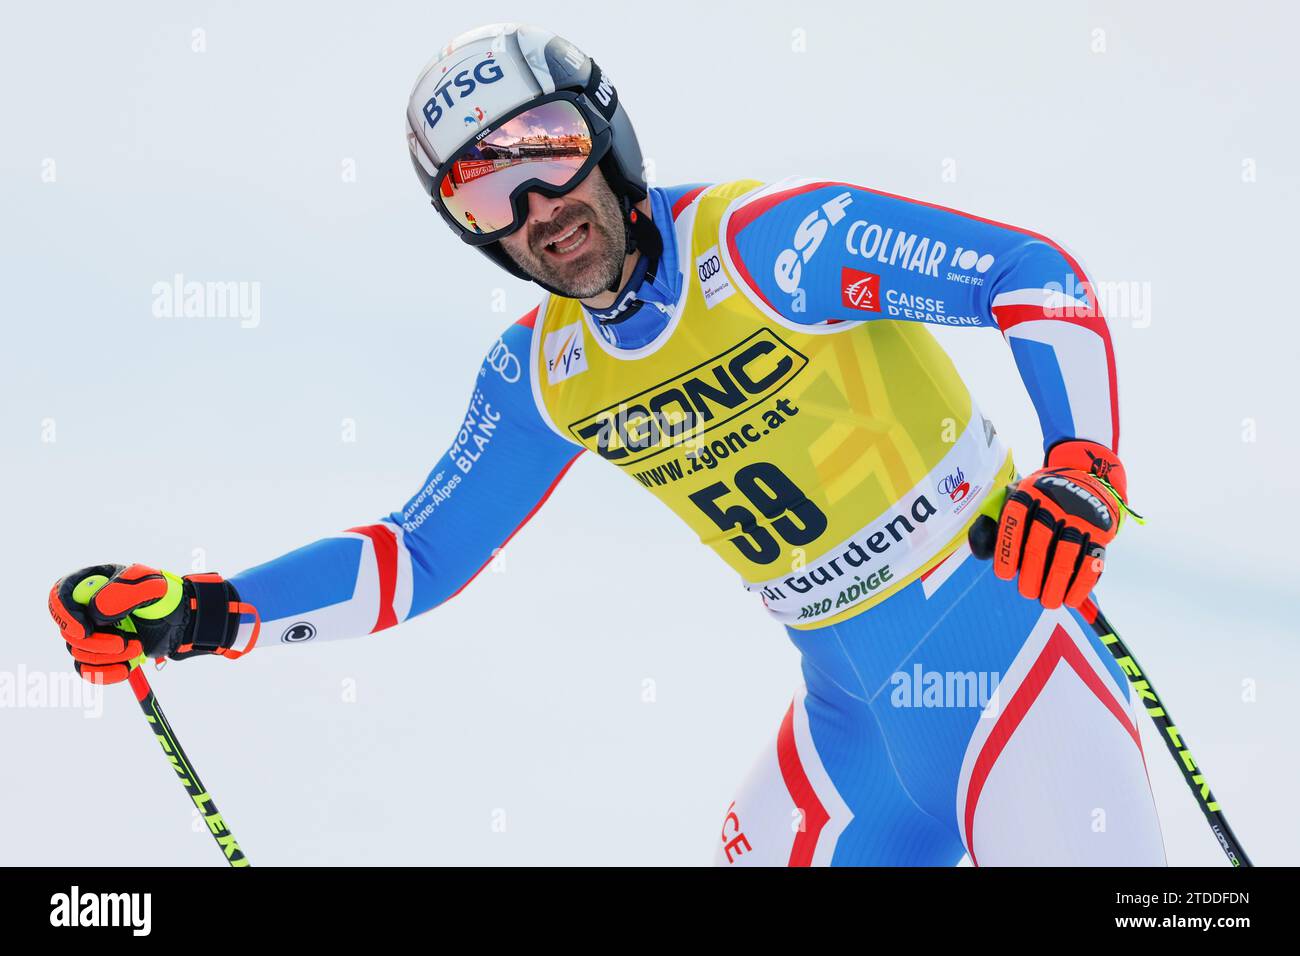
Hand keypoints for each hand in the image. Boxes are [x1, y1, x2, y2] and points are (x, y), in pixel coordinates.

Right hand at [48, 564, 249, 682]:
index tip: (84, 629)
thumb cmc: (166, 596)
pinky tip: (127, 670)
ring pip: (79, 652)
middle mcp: (85, 608)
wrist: (182, 620)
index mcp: (91, 583)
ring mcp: (91, 632)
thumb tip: (94, 613)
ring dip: (107, 656)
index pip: (60, 595)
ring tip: (138, 647)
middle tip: (124, 642)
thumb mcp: (152, 586)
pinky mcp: (100, 653)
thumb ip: (123, 592)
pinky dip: (106, 674)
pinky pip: (88, 671)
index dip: (65, 613)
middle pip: (68, 630)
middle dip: (96, 642)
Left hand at [985, 439, 1132, 608]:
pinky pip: (1092, 559)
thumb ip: (993, 521)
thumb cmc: (1040, 499)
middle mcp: (1055, 502)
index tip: (1004, 575)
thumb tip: (980, 552)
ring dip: (1057, 583)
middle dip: (1032, 573)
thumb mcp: (1015, 496)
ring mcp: (1080, 515)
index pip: (1014, 520)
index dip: (1008, 549)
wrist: (1087, 476)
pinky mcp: (1101, 529)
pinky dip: (1081, 583)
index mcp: (1028, 492)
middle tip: (1027, 593)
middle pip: (1041, 542)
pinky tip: (1071, 598)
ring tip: (1048, 601)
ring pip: (1067, 554)